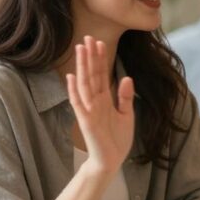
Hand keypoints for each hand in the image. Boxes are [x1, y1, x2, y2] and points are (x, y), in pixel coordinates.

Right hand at [66, 36, 134, 175]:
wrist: (112, 161)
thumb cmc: (117, 139)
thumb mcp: (126, 115)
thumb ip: (125, 97)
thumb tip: (127, 77)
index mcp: (105, 99)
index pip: (101, 74)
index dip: (100, 59)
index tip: (99, 42)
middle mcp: (95, 102)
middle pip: (91, 75)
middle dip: (90, 57)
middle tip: (88, 37)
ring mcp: (89, 110)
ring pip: (84, 84)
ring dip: (82, 67)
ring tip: (80, 50)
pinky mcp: (86, 121)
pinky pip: (78, 104)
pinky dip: (74, 91)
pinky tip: (71, 77)